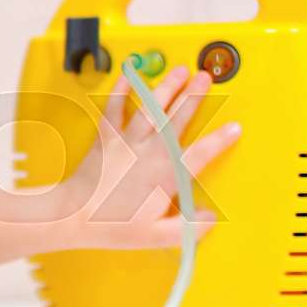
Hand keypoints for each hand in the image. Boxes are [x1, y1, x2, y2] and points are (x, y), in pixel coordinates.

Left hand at [57, 64, 241, 249]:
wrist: (71, 215)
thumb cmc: (112, 226)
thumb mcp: (155, 236)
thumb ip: (187, 228)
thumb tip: (212, 218)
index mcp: (164, 176)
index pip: (199, 154)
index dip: (219, 141)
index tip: (235, 127)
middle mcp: (148, 152)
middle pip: (176, 120)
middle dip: (193, 97)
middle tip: (206, 77)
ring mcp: (125, 141)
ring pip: (150, 108)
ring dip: (166, 88)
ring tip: (180, 70)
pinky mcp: (106, 137)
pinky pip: (114, 108)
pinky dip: (121, 90)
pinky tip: (129, 73)